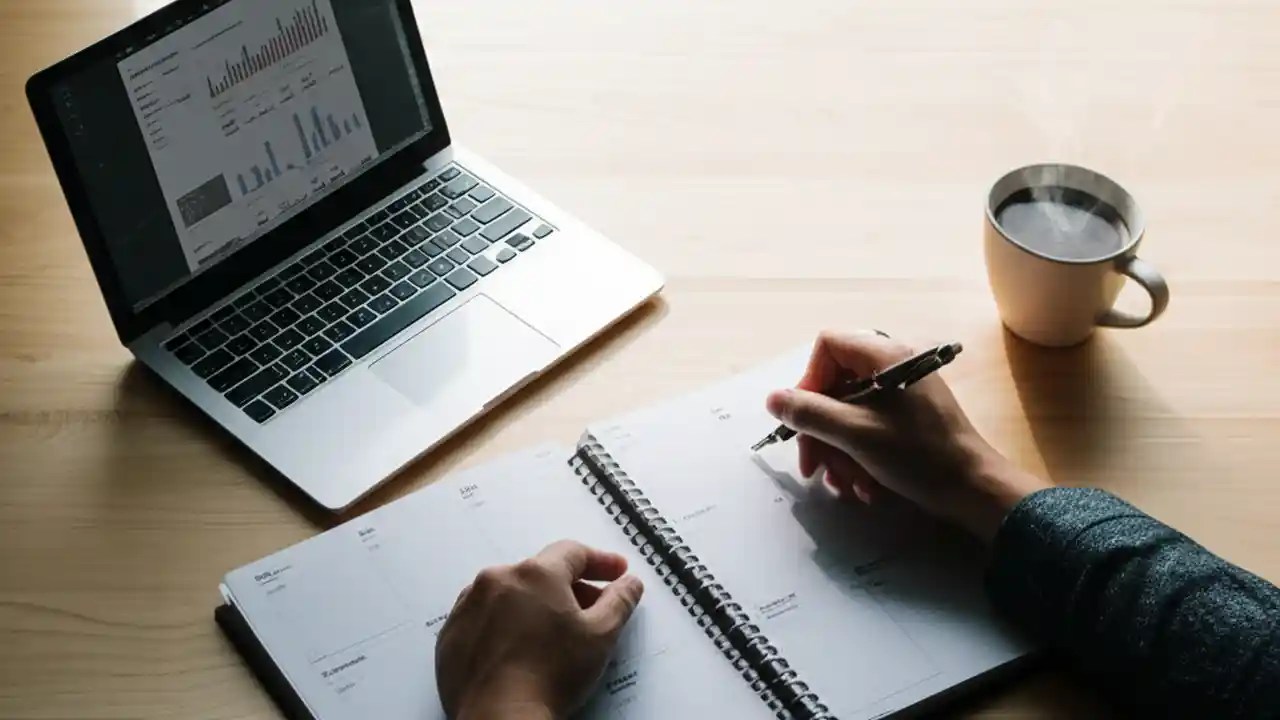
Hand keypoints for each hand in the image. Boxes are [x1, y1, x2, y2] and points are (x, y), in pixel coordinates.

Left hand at [435, 540, 644, 719]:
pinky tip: (519, 648)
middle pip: (541, 573)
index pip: (573, 553)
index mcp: (536, 574)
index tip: (616, 573)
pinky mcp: (451, 633)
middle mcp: (497, 580)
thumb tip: (629, 583)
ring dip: (533, 605)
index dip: (600, 562)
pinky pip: (484, 617)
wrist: (499, 717)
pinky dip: (504, 624)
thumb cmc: (550, 676)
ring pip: (510, 593)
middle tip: (591, 611)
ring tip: (552, 633)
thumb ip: (620, 601)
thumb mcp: (601, 636)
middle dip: (569, 589)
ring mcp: (469, 605)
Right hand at [766, 330, 1050, 542]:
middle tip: (811, 467)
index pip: (827, 346)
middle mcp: (893, 365)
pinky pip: (869, 426)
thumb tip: (772, 399)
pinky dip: (859, 455)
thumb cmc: (918, 455)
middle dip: (819, 430)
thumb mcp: (856, 434)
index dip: (808, 381)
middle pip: (834, 384)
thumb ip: (810, 413)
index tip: (803, 420)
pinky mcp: (909, 416)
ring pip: (849, 412)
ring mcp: (902, 391)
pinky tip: (863, 486)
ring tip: (842, 485)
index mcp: (884, 355)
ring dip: (838, 451)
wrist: (974, 489)